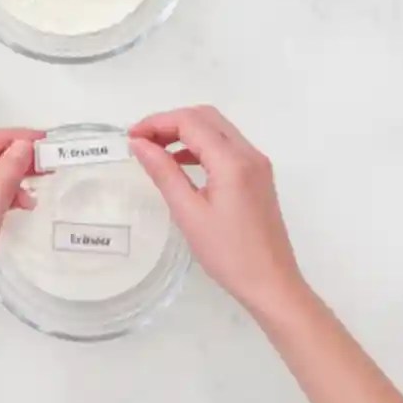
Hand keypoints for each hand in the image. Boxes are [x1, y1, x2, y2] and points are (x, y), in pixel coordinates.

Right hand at [129, 106, 303, 312]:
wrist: (272, 284)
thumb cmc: (228, 254)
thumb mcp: (189, 214)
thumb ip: (164, 173)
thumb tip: (140, 144)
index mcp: (233, 162)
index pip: (190, 122)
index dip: (157, 123)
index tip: (131, 138)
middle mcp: (249, 154)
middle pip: (206, 118)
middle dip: (170, 122)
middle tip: (141, 141)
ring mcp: (257, 164)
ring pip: (217, 129)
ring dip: (185, 132)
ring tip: (155, 151)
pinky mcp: (258, 176)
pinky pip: (226, 147)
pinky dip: (201, 146)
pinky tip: (180, 164)